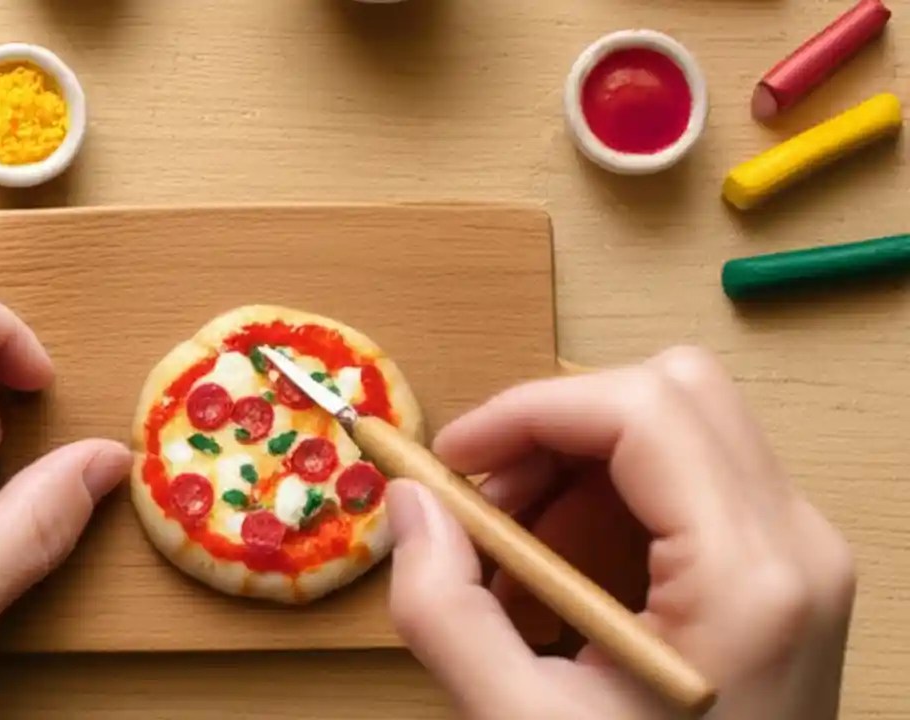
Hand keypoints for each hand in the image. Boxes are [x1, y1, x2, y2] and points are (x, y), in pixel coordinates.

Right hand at [387, 347, 854, 718]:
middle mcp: (796, 545)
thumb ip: (445, 611)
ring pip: (680, 428)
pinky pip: (690, 482)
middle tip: (488, 505)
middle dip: (557, 431)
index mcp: (748, 579)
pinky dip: (609, 506)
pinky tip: (566, 589)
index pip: (642, 409)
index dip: (530, 410)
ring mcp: (799, 556)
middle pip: (672, 392)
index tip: (452, 460)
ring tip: (519, 565)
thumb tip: (408, 504)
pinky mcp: (785, 574)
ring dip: (577, 471)